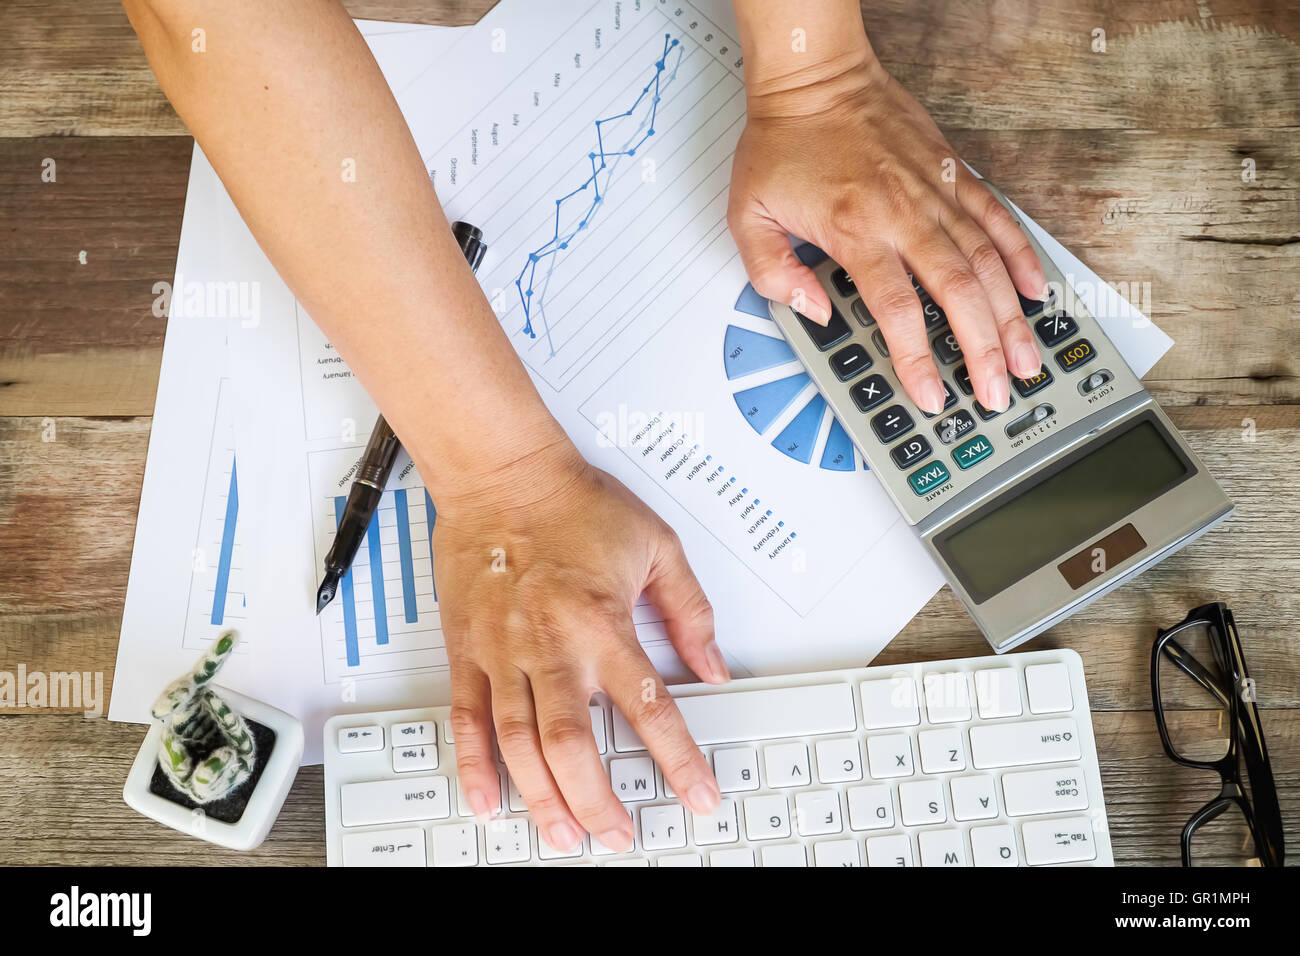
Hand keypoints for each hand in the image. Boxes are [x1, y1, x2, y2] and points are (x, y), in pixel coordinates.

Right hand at [426, 441, 725, 853]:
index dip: (678, 761)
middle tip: (616, 835)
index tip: (697, 795)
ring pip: (518, 744)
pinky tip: (485, 798)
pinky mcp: (465, 650)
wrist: (502, 473)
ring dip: (541, 798)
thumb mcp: (657, 546)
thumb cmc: (574, 502)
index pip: (649, 710)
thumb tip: (711, 664)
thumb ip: (689, 612)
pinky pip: (466, 718)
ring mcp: (502, 652)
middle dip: (597, 802)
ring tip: (562, 834)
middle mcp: (550, 646)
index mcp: (602, 623)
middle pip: (573, 746)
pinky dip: (473, 764)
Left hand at [728, 53, 1047, 414]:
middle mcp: (904, 214)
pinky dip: (1021, 256)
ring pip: (988, 263)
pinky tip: (1035, 291)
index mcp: (855, 230)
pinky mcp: (953, 173)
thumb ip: (774, 274)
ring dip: (1010, 317)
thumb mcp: (749, 216)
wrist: (815, 77)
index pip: (897, 310)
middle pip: (959, 294)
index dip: (918, 359)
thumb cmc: (782, 142)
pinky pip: (997, 219)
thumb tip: (815, 312)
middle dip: (982, 352)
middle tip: (996, 393)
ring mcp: (935, 193)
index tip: (931, 395)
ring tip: (1025, 359)